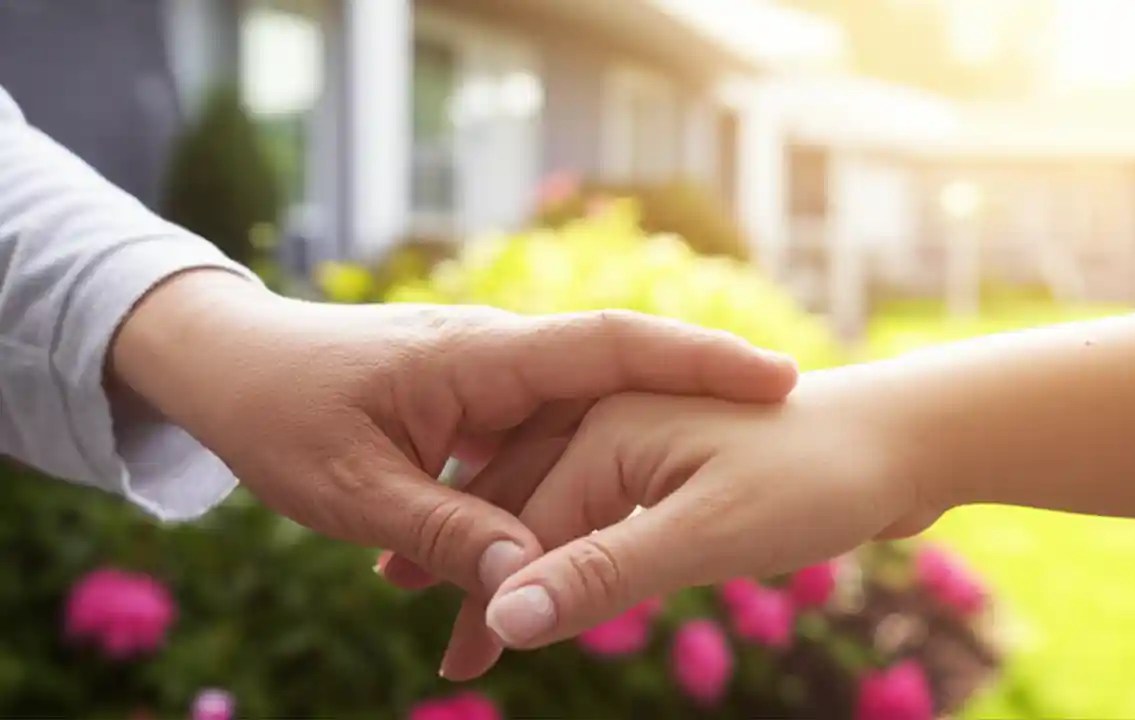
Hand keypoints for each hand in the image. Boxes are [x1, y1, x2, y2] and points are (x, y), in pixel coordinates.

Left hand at [110, 270, 798, 670]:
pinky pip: (543, 437)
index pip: (612, 341)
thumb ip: (446, 535)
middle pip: (619, 374)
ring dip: (637, 450)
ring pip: (582, 417)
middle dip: (698, 392)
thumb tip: (528, 589)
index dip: (700, 355)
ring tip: (709, 496)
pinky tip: (588, 525)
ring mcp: (489, 378)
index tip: (776, 376)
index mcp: (482, 356)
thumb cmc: (279, 414)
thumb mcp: (351, 490)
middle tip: (776, 424)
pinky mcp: (474, 403)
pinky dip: (574, 477)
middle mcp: (500, 356)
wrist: (225, 364)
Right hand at [474, 368, 945, 650]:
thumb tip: (504, 617)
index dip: (488, 599)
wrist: (906, 439)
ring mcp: (644, 437)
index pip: (522, 527)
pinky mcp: (674, 460)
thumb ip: (603, 572)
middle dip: (487, 579)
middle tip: (457, 654)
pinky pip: (602, 507)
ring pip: (560, 507)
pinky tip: (564, 579)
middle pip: (525, 508)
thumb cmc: (816, 479)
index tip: (459, 664)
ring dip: (524, 564)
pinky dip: (575, 550)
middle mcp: (613, 421)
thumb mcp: (706, 535)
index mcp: (607, 427)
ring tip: (487, 620)